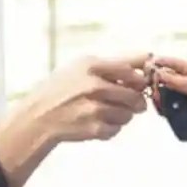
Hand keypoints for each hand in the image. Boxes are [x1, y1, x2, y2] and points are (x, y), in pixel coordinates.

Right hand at [18, 54, 149, 143]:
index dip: (140, 80)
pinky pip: (117, 129)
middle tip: (132, 102)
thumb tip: (148, 57)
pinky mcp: (94, 128)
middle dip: (137, 101)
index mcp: (91, 66)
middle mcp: (94, 86)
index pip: (131, 71)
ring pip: (128, 114)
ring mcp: (94, 108)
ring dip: (123, 115)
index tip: (140, 84)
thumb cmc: (62, 89)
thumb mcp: (81, 66)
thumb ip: (115, 63)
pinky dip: (111, 128)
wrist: (38, 117)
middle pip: (135, 95)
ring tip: (106, 111)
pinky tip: (97, 122)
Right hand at [149, 55, 186, 165]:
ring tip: (155, 100)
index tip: (148, 63)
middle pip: (169, 80)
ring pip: (168, 97)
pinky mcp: (185, 117)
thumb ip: (183, 83)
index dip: (163, 62)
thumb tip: (161, 74)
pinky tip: (160, 111)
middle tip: (148, 85)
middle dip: (159, 82)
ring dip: (161, 98)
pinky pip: (170, 112)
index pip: (177, 64)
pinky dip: (165, 111)